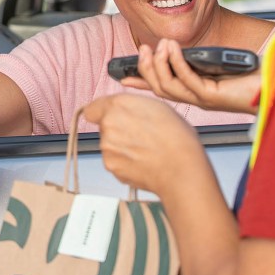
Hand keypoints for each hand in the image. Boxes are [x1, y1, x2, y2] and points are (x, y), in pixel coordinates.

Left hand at [83, 94, 205, 195]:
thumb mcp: (157, 107)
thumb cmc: (177, 137)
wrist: (182, 169)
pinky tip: (142, 161)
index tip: (111, 118)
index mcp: (119, 105)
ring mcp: (107, 147)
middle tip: (139, 135)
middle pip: (103, 126)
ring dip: (121, 146)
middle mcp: (108, 124)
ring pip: (109, 144)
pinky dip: (125, 161)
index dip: (102, 113)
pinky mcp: (111, 166)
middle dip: (116, 129)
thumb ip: (131, 106)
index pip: (92, 109)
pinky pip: (114, 160)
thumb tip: (120, 110)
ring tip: (145, 150)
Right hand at [121, 39, 260, 113]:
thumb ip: (202, 58)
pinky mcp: (212, 96)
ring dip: (159, 65)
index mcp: (195, 92)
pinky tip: (172, 47)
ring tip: (157, 45)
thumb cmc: (252, 75)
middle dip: (146, 70)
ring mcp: (203, 99)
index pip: (162, 88)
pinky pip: (187, 79)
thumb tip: (183, 43)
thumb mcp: (220, 63)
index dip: (141, 82)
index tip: (122, 75)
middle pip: (160, 89)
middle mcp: (196, 98)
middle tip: (141, 49)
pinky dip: (176, 62)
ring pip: (169, 86)